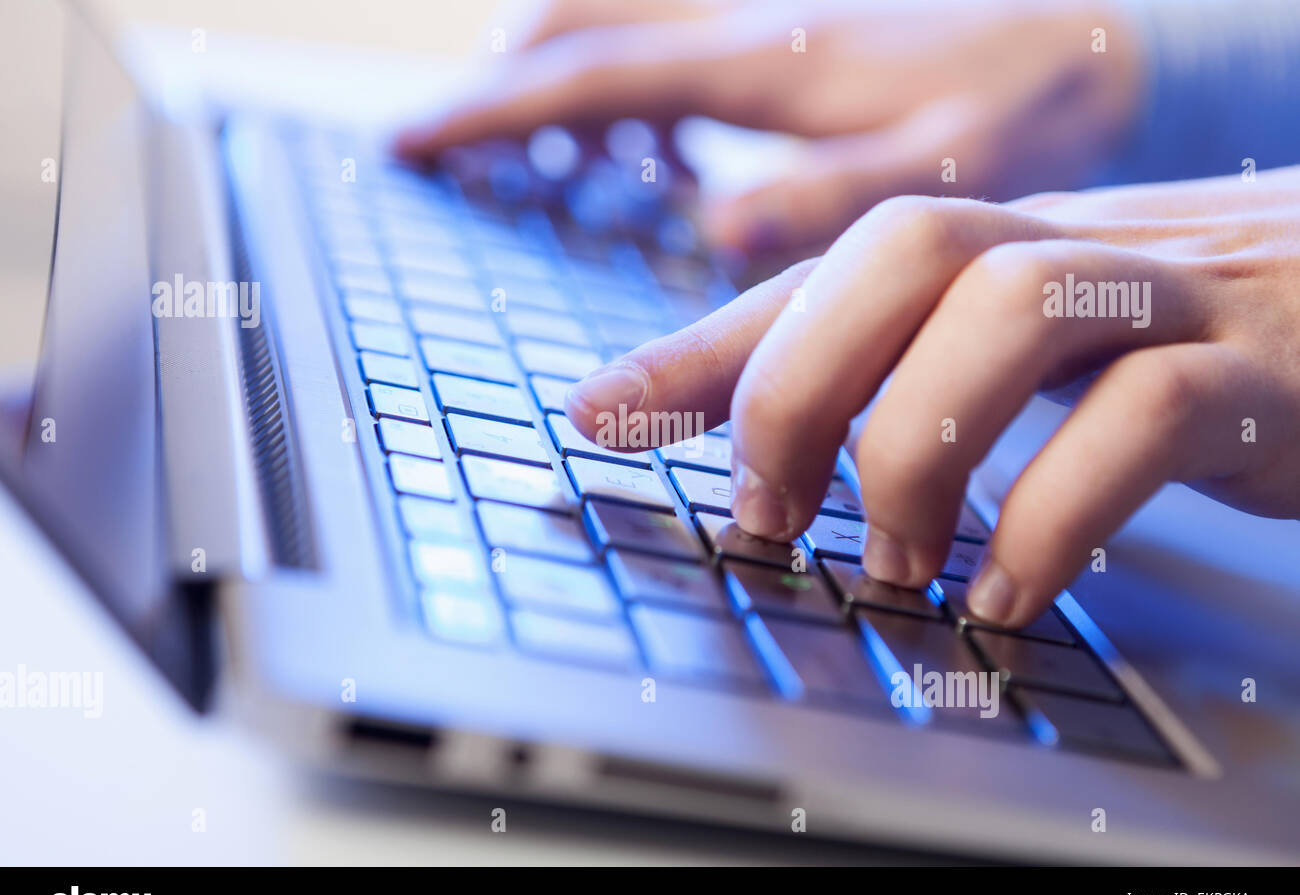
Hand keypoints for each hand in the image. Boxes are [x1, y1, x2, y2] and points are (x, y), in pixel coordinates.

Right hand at [395, 0, 1141, 252]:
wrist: (1111, 37)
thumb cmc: (1033, 109)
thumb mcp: (943, 171)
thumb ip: (827, 197)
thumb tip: (712, 225)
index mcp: (764, 63)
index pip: (588, 75)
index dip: (490, 113)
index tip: (412, 143)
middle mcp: (752, 22)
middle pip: (581, 22)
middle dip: (500, 81)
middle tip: (455, 146)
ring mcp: (771, 15)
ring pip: (621, 13)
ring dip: (559, 70)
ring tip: (547, 155)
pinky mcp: (799, 26)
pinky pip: (678, 32)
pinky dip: (634, 80)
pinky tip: (665, 146)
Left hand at [564, 169, 1299, 627]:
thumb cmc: (1187, 335)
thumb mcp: (1030, 346)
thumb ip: (902, 374)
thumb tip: (762, 445)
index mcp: (997, 248)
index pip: (820, 271)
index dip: (699, 344)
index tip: (597, 419)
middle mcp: (1067, 247)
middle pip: (901, 252)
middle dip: (801, 385)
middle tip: (773, 514)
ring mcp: (1171, 295)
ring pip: (1009, 308)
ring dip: (918, 448)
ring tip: (898, 564)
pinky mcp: (1263, 372)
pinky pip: (1148, 413)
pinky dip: (1054, 512)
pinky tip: (1009, 594)